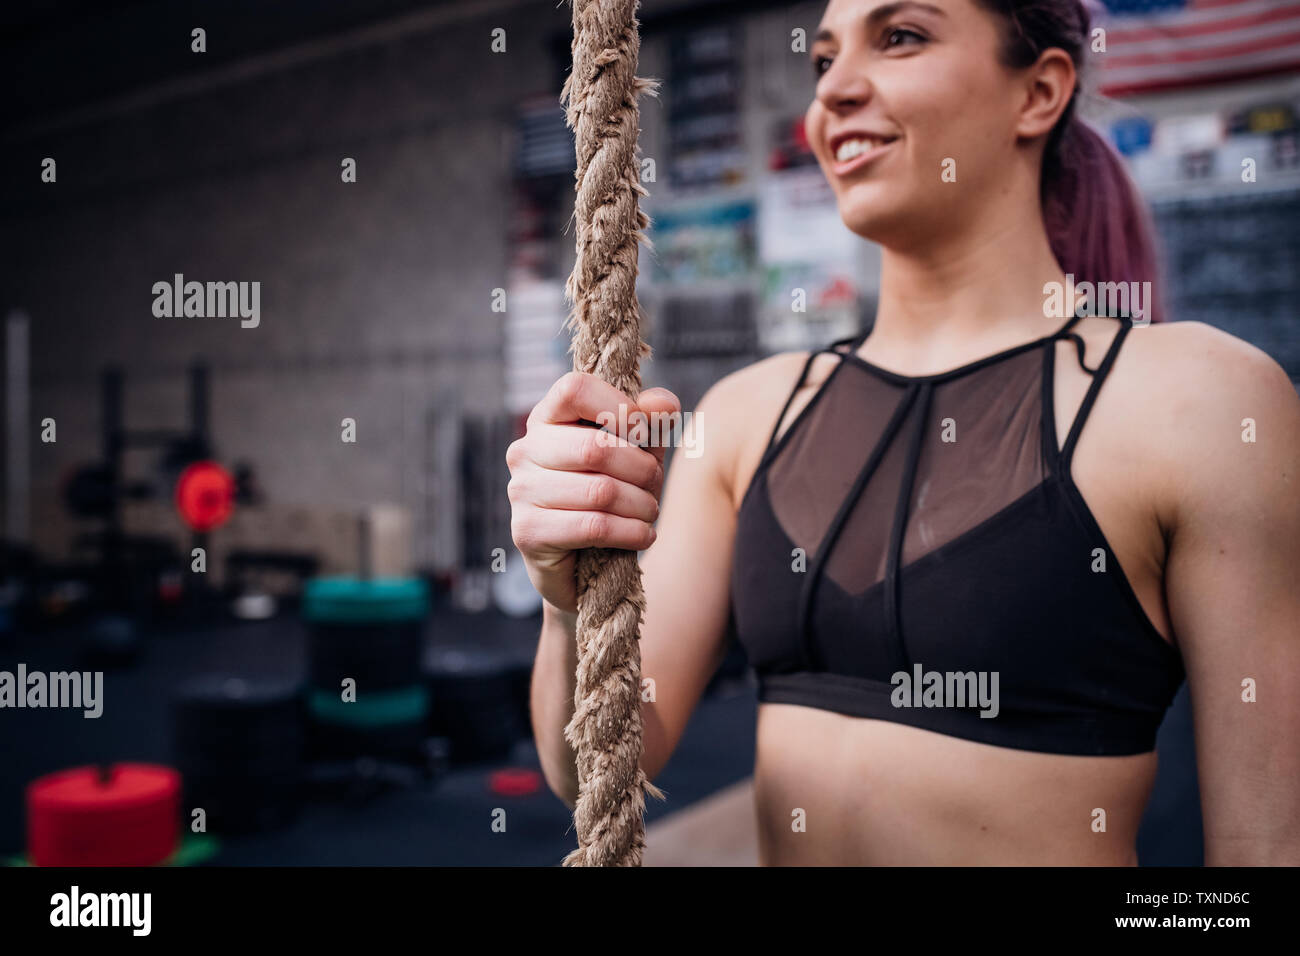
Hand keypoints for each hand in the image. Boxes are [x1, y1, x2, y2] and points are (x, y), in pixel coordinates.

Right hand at [506, 372, 681, 613]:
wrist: (583, 565)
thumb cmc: (611, 495)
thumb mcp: (637, 454)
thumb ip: (650, 425)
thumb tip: (664, 402)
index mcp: (547, 419)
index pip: (575, 389)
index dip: (619, 407)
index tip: (643, 432)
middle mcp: (525, 450)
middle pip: (595, 446)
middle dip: (641, 469)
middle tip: (654, 485)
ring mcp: (521, 491)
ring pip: (600, 491)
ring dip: (641, 505)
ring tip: (650, 512)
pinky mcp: (528, 531)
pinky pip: (593, 527)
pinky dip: (631, 533)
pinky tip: (643, 535)